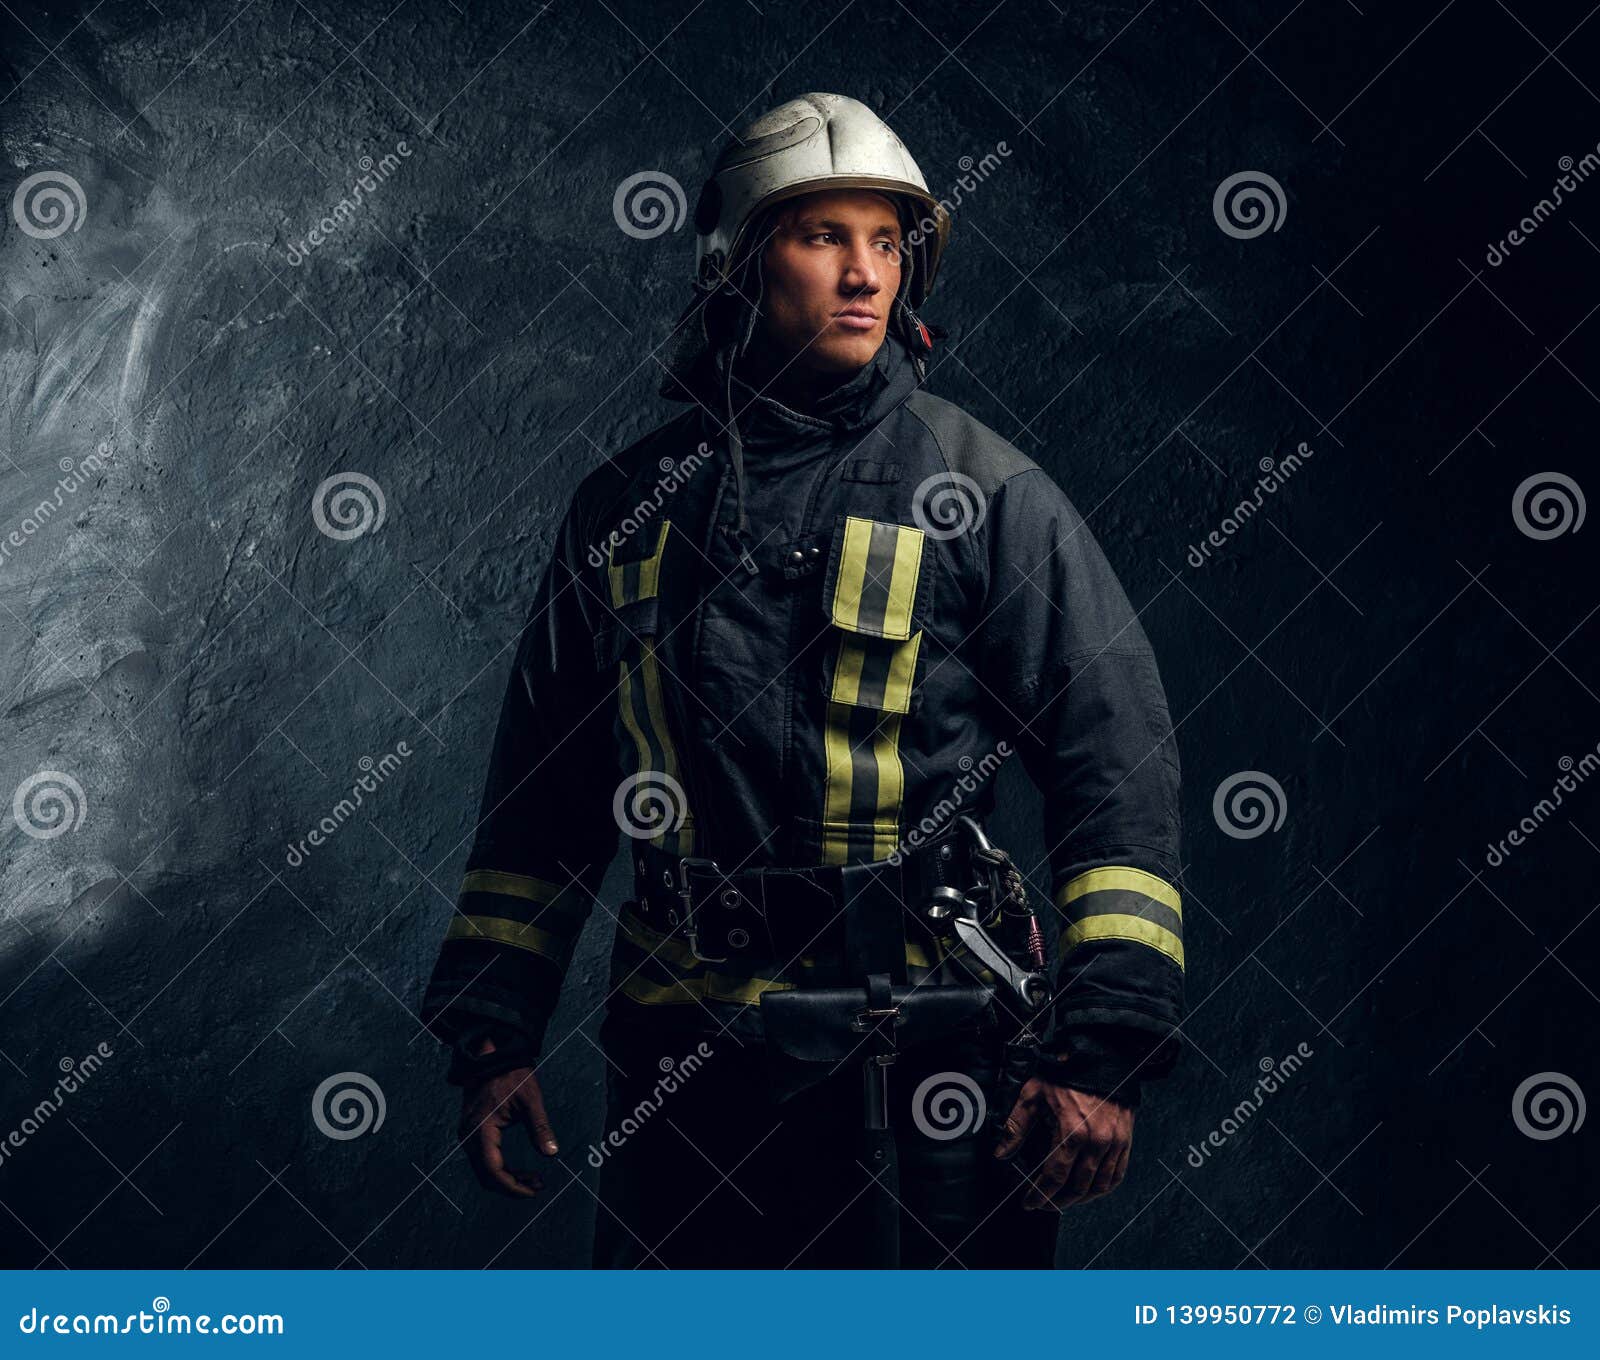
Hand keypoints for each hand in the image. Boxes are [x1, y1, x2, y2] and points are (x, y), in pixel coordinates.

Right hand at [459, 1051, 559, 1199]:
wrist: (492, 1057)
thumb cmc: (512, 1075)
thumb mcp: (530, 1099)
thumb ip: (540, 1128)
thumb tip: (552, 1153)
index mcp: (481, 1129)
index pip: (493, 1170)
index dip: (512, 1186)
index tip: (534, 1190)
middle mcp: (468, 1136)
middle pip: (486, 1175)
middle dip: (512, 1186)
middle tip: (538, 1186)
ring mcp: (467, 1135)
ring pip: (484, 1170)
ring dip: (507, 1179)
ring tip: (534, 1179)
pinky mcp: (471, 1133)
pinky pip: (483, 1159)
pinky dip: (500, 1169)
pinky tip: (519, 1171)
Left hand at [992, 1072, 1134, 1210]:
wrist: (1100, 1058)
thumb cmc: (1065, 1075)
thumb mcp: (1033, 1095)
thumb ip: (1016, 1126)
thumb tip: (1001, 1152)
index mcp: (1072, 1133)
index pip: (1054, 1176)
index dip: (1040, 1194)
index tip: (1029, 1203)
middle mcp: (1097, 1143)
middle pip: (1077, 1187)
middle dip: (1058, 1201)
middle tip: (1044, 1204)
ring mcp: (1114, 1144)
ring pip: (1099, 1186)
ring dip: (1080, 1199)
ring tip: (1064, 1200)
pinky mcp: (1125, 1141)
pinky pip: (1117, 1175)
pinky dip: (1103, 1188)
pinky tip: (1090, 1189)